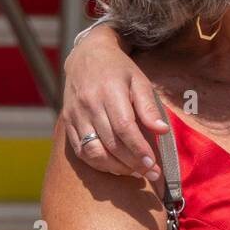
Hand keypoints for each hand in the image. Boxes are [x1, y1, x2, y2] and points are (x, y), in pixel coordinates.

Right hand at [62, 24, 169, 180]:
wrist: (86, 55)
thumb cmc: (119, 69)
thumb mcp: (139, 80)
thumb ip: (149, 106)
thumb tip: (162, 131)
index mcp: (109, 91)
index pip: (124, 128)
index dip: (139, 149)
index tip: (154, 165)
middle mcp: (89, 104)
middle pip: (111, 142)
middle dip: (133, 163)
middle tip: (152, 174)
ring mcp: (75, 115)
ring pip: (93, 150)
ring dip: (115, 167)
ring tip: (135, 173)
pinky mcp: (67, 122)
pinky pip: (80, 150)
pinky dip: (97, 163)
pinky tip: (115, 167)